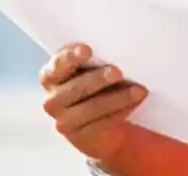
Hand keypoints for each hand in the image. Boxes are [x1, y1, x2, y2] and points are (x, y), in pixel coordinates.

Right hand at [40, 43, 149, 162]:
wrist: (97, 124)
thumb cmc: (93, 86)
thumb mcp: (87, 71)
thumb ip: (91, 60)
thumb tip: (114, 49)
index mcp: (50, 77)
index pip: (57, 66)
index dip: (71, 57)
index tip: (87, 50)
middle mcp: (52, 101)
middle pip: (76, 87)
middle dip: (98, 79)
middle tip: (117, 72)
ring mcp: (64, 122)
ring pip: (92, 107)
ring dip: (118, 97)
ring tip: (138, 90)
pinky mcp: (81, 138)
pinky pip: (103, 123)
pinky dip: (122, 111)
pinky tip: (135, 102)